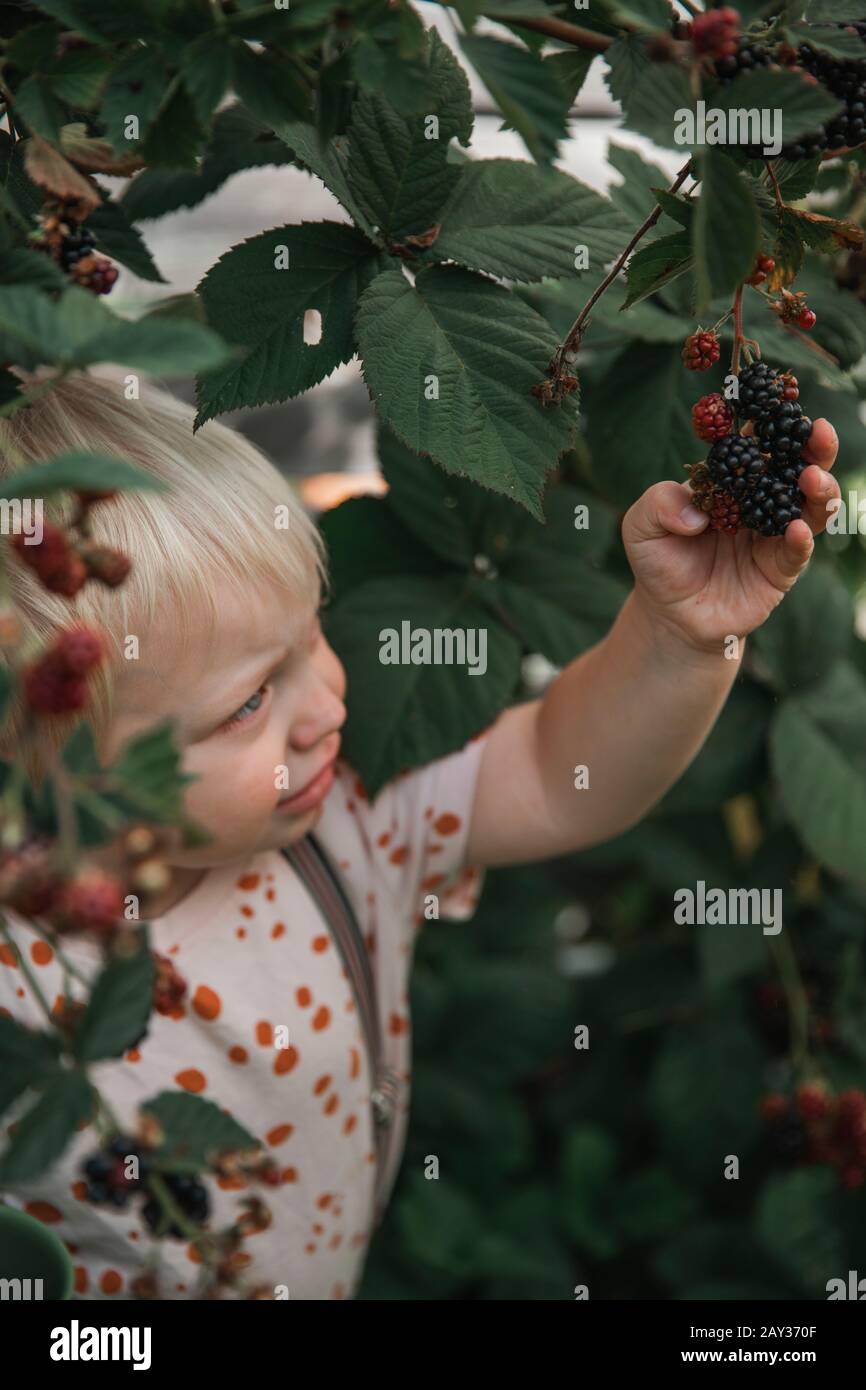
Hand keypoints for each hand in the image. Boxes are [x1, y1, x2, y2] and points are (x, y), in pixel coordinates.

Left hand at [621, 419, 839, 651]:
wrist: (667, 614)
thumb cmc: (658, 561)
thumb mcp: (640, 525)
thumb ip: (658, 504)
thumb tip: (696, 514)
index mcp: (731, 482)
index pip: (756, 444)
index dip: (772, 422)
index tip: (785, 401)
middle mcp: (759, 503)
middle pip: (796, 469)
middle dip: (813, 449)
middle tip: (818, 433)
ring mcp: (773, 536)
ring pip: (809, 507)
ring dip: (817, 490)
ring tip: (812, 479)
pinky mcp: (778, 571)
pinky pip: (796, 552)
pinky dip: (800, 539)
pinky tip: (796, 528)